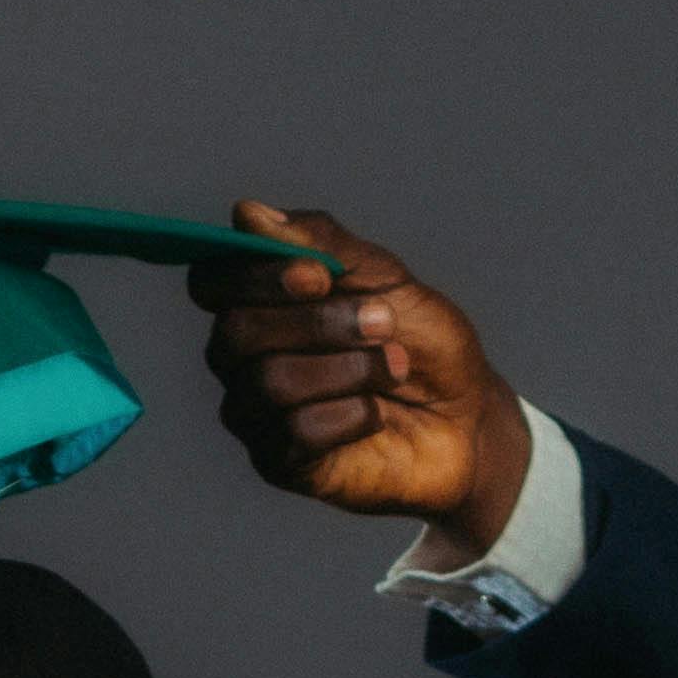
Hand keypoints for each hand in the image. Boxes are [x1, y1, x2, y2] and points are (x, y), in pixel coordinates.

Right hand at [188, 200, 530, 548]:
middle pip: (236, 333)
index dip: (255, 276)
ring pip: (269, 384)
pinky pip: (294, 433)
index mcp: (258, 304)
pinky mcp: (280, 463)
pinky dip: (351, 415)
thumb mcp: (384, 277)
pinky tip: (378, 413)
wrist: (465, 419)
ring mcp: (257, 414)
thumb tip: (247, 213)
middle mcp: (243, 360)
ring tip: (395, 365)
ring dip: (346, 369)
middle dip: (318, 323)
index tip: (318, 275)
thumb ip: (320, 243)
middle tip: (383, 321)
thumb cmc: (422, 344)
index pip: (211, 282)